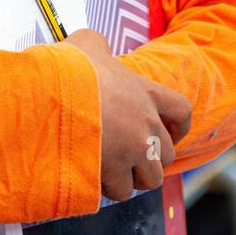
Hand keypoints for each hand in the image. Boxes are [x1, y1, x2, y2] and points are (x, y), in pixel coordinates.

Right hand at [63, 28, 191, 201]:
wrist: (52, 96)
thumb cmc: (70, 68)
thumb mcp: (87, 43)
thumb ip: (99, 44)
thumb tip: (97, 47)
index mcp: (146, 93)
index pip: (182, 112)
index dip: (179, 126)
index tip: (170, 133)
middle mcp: (146, 125)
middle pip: (167, 156)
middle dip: (150, 159)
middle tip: (129, 156)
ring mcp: (132, 151)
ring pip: (148, 179)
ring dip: (132, 177)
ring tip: (111, 170)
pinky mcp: (113, 172)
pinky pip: (119, 190)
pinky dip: (109, 187)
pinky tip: (93, 175)